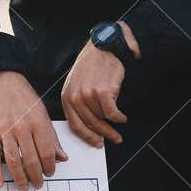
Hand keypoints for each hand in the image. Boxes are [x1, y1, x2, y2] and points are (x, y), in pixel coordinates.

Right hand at [0, 70, 64, 189]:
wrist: (3, 79)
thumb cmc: (25, 97)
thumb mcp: (43, 114)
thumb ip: (52, 137)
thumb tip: (63, 157)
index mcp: (39, 122)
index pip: (48, 152)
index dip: (50, 166)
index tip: (50, 173)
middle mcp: (22, 127)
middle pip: (31, 159)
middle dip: (36, 176)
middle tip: (38, 184)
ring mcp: (5, 129)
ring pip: (14, 160)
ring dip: (19, 177)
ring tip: (24, 186)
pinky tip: (0, 183)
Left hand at [62, 21, 138, 147]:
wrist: (103, 48)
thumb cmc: (92, 66)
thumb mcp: (77, 84)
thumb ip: (79, 103)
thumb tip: (90, 126)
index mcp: (67, 97)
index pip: (75, 124)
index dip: (87, 136)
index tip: (97, 143)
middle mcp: (75, 97)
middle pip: (91, 124)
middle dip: (104, 135)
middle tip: (114, 139)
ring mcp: (88, 95)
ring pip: (103, 118)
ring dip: (113, 121)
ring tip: (119, 119)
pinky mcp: (102, 93)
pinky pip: (113, 114)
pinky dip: (120, 117)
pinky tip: (123, 117)